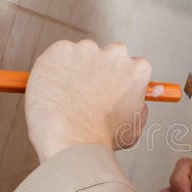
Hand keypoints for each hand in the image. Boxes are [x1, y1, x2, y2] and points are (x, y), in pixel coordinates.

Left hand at [25, 39, 151, 162]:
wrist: (73, 141)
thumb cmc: (103, 139)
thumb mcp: (135, 124)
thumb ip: (136, 104)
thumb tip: (131, 98)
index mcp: (138, 69)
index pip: (132, 65)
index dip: (119, 79)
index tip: (109, 87)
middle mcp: (116, 53)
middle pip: (107, 55)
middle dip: (97, 71)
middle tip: (86, 94)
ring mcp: (87, 49)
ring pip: (80, 55)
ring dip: (74, 71)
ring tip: (67, 99)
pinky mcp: (60, 50)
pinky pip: (56, 57)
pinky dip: (53, 70)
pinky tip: (54, 92)